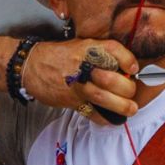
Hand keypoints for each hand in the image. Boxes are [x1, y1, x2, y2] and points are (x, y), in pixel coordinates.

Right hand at [22, 39, 139, 124]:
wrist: (30, 65)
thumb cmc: (60, 56)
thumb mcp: (81, 46)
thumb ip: (101, 55)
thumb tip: (126, 70)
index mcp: (88, 48)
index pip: (114, 49)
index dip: (128, 60)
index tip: (133, 69)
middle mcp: (83, 64)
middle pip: (112, 78)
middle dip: (127, 88)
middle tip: (131, 92)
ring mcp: (76, 83)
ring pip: (103, 97)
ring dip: (121, 106)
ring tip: (131, 109)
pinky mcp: (70, 99)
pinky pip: (91, 112)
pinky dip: (104, 117)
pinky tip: (111, 118)